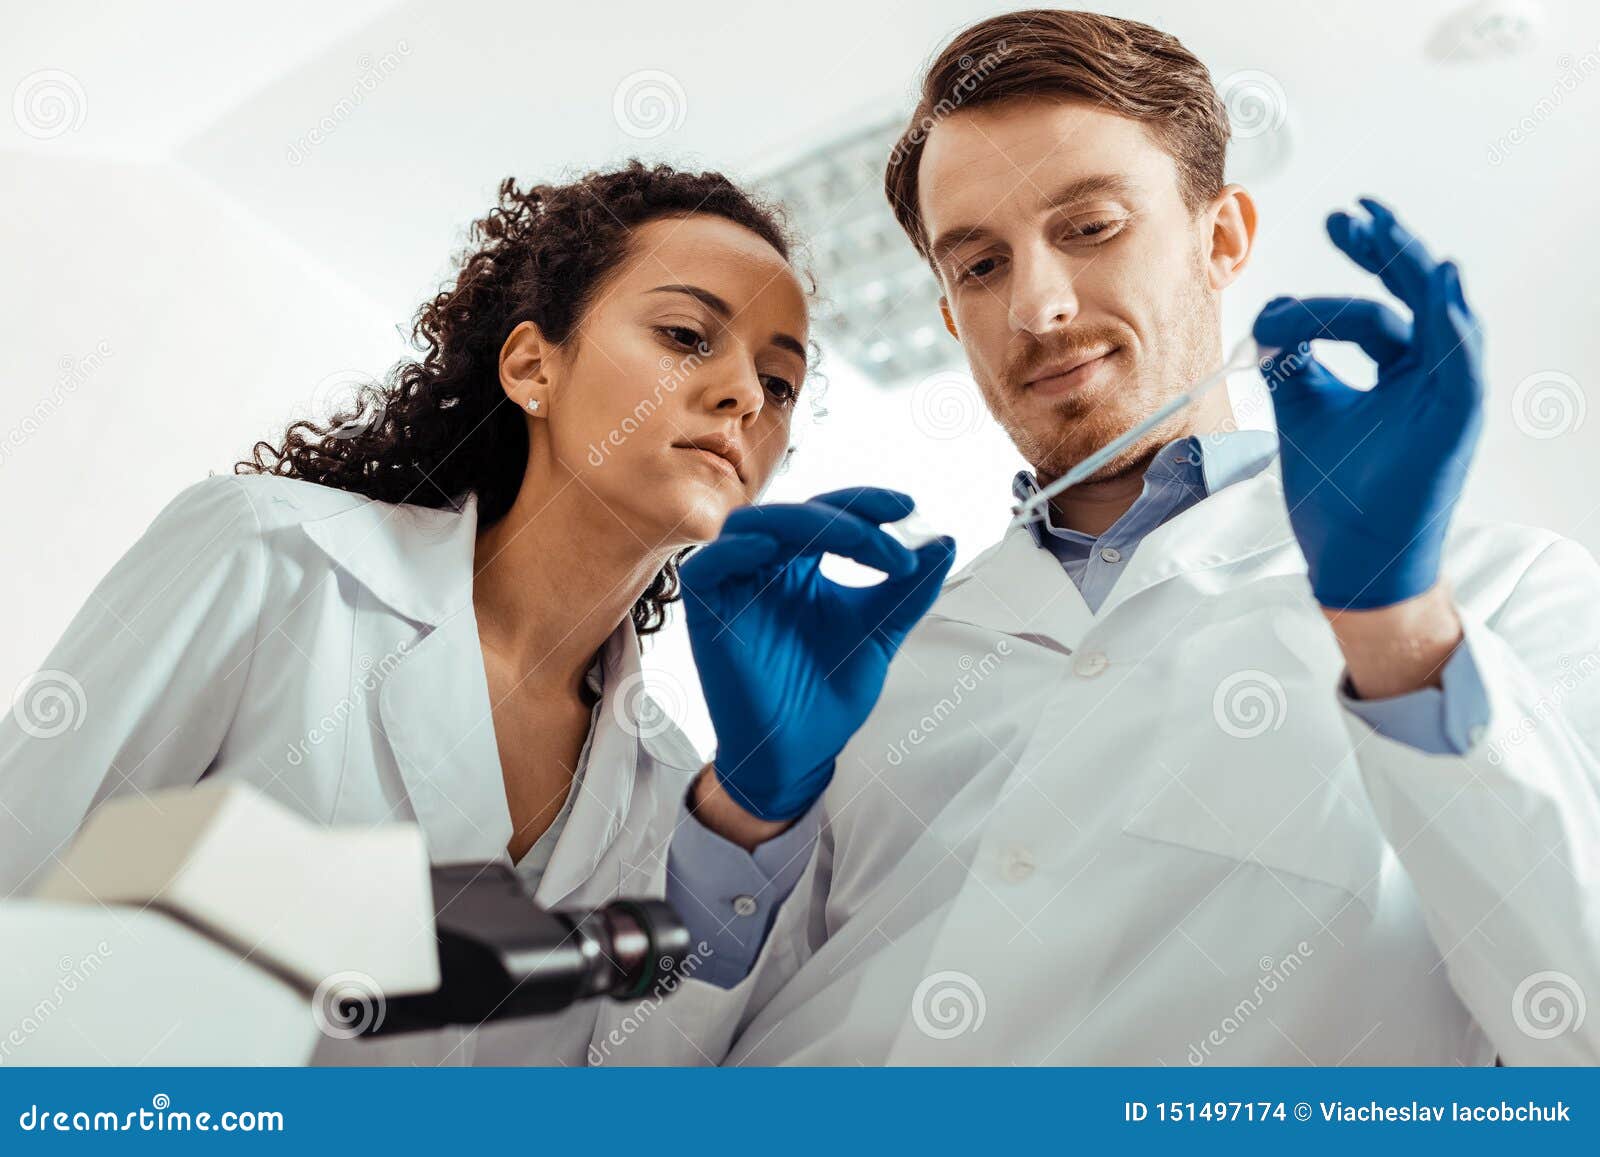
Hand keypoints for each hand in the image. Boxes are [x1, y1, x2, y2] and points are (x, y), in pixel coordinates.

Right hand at [680, 487, 955, 821]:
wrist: (801, 754)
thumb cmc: (830, 694)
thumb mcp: (879, 633)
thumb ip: (907, 590)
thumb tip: (944, 541)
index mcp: (802, 564)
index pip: (830, 512)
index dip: (868, 503)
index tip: (911, 508)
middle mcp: (765, 567)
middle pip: (796, 514)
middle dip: (849, 519)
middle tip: (894, 548)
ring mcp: (734, 586)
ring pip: (752, 525)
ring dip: (805, 523)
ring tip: (855, 541)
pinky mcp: (706, 613)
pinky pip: (704, 567)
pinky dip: (735, 550)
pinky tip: (771, 550)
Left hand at [1252, 197, 1484, 609]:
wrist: (1351, 559)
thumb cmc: (1336, 493)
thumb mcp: (1302, 407)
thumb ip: (1294, 357)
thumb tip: (1274, 313)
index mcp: (1397, 369)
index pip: (1375, 306)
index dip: (1345, 275)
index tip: (1307, 259)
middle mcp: (1428, 374)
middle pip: (1414, 295)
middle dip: (1381, 249)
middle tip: (1346, 216)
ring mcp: (1447, 394)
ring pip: (1436, 313)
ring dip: (1408, 267)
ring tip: (1378, 231)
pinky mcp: (1457, 418)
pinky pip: (1461, 358)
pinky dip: (1451, 318)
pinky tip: (1438, 280)